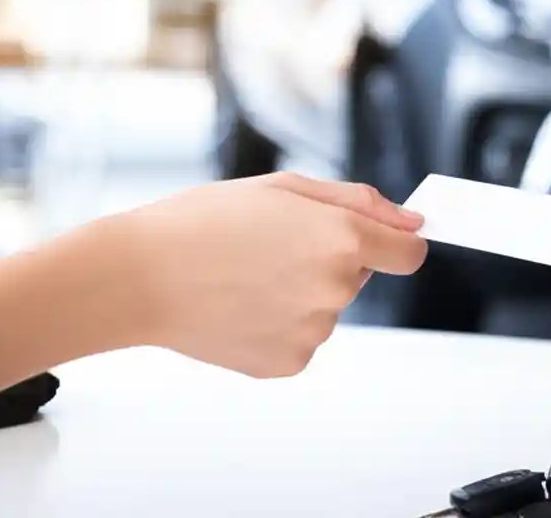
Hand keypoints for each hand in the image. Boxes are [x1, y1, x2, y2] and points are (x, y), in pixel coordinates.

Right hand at [113, 173, 426, 377]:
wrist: (138, 277)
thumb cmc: (204, 221)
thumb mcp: (285, 188)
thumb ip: (360, 202)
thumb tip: (412, 222)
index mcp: (343, 240)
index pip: (410, 253)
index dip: (396, 243)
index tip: (380, 241)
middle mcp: (337, 289)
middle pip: (360, 276)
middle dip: (329, 259)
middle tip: (269, 246)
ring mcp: (313, 331)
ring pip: (325, 307)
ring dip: (298, 292)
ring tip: (243, 275)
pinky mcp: (288, 362)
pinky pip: (300, 337)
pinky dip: (277, 324)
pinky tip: (238, 306)